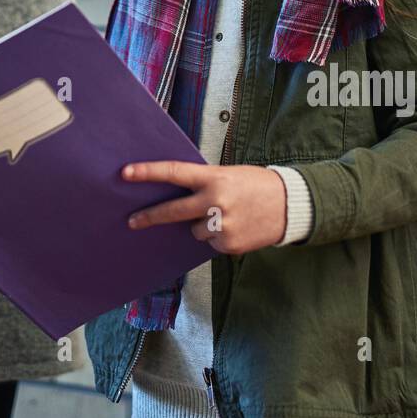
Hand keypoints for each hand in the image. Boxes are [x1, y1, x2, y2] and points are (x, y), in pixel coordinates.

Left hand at [122, 162, 286, 253]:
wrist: (290, 205)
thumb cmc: (256, 185)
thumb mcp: (228, 175)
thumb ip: (203, 184)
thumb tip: (176, 196)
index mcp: (213, 177)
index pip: (173, 173)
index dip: (147, 173)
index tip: (125, 173)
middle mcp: (214, 201)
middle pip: (172, 211)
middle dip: (150, 217)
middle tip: (132, 221)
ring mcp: (221, 225)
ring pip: (195, 230)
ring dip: (203, 225)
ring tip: (228, 215)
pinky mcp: (228, 244)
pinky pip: (211, 243)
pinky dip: (219, 237)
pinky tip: (236, 227)